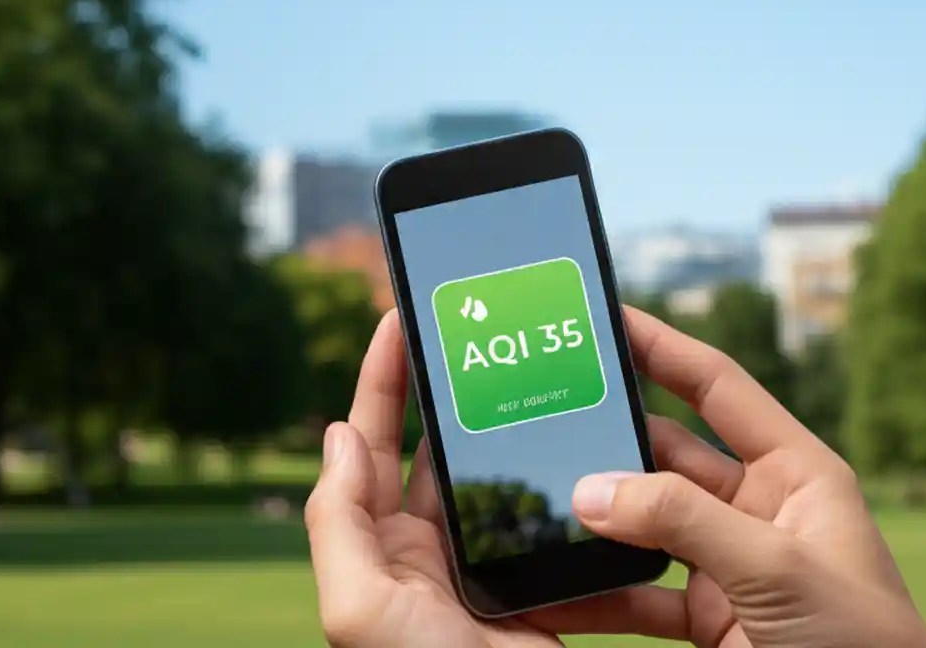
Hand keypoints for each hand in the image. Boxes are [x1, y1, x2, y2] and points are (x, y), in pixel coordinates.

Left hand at [305, 311, 560, 647]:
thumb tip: (338, 435)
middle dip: (457, 389)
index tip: (400, 316)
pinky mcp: (536, 588)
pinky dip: (568, 490)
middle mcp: (425, 546)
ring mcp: (481, 565)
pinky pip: (550, 525)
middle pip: (439, 446)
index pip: (374, 439)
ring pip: (500, 478)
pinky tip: (589, 452)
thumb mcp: (358, 609)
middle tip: (482, 332)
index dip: (384, 376)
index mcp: (376, 542)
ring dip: (516, 432)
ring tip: (538, 375)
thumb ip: (337, 522)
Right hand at [526, 307, 925, 646]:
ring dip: (595, 521)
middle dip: (610, 443)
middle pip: (666, 454)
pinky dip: (596, 590)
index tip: (605, 318)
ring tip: (538, 506)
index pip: (716, 386)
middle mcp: (758, 507)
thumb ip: (683, 521)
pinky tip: (555, 587)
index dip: (661, 347)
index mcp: (795, 470)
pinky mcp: (705, 616)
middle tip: (546, 420)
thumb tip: (592, 490)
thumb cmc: (863, 645)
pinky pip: (636, 592)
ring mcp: (727, 562)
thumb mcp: (774, 568)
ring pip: (643, 524)